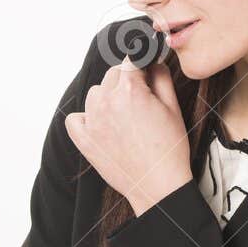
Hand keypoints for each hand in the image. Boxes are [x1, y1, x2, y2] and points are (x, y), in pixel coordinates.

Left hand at [64, 59, 191, 215]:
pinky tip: (101, 123)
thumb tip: (153, 62)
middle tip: (141, 98)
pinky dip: (85, 117)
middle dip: (126, 79)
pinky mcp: (84, 140)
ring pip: (95, 93)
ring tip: (124, 114)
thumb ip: (161, 77)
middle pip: (112, 75)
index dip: (141, 63)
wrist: (157, 185)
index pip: (130, 61)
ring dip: (107, 96)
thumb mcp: (172, 107)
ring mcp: (92, 121)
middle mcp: (106, 102)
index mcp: (129, 91)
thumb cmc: (169, 150)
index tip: (145, 69)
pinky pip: (75, 118)